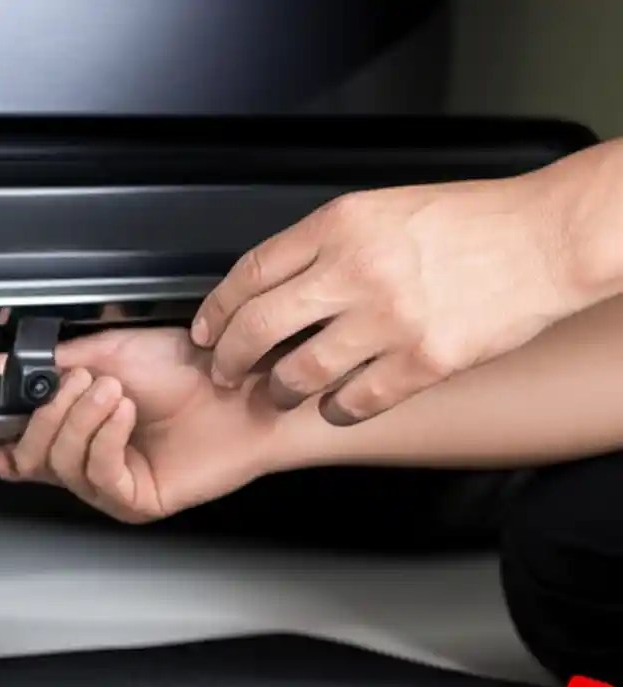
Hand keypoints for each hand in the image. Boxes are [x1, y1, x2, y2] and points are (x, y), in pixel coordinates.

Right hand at [0, 328, 283, 522]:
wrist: (240, 385)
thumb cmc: (188, 369)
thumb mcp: (109, 353)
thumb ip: (53, 364)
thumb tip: (0, 369)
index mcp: (76, 429)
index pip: (18, 448)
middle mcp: (87, 462)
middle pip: (29, 458)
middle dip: (45, 415)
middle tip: (77, 381)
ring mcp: (110, 486)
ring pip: (60, 465)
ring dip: (79, 420)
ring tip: (111, 389)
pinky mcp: (137, 501)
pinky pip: (98, 476)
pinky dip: (104, 438)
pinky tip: (124, 412)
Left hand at [190, 151, 621, 425]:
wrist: (546, 238)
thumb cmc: (469, 221)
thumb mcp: (380, 210)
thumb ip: (325, 244)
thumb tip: (272, 284)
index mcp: (340, 225)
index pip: (250, 273)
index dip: (216, 309)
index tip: (206, 329)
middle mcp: (356, 270)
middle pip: (259, 326)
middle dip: (229, 358)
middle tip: (224, 372)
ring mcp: (390, 319)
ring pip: (300, 372)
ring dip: (280, 390)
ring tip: (279, 392)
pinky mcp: (424, 361)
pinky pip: (356, 401)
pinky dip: (337, 411)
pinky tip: (334, 407)